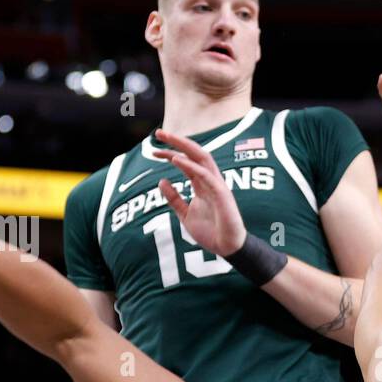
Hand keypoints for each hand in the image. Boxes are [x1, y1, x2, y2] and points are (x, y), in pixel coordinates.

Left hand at [152, 128, 246, 254]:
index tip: (153, 151)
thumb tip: (161, 181)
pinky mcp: (222, 194)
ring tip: (167, 138)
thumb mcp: (185, 214)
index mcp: (202, 184)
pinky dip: (190, 166)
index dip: (170, 154)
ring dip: (184, 146)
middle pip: (195, 153)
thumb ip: (174, 198)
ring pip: (202, 157)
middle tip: (158, 132)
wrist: (227, 248)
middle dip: (177, 141)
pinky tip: (176, 159)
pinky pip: (205, 175)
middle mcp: (210, 181)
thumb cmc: (210, 232)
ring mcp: (217, 186)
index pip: (186, 162)